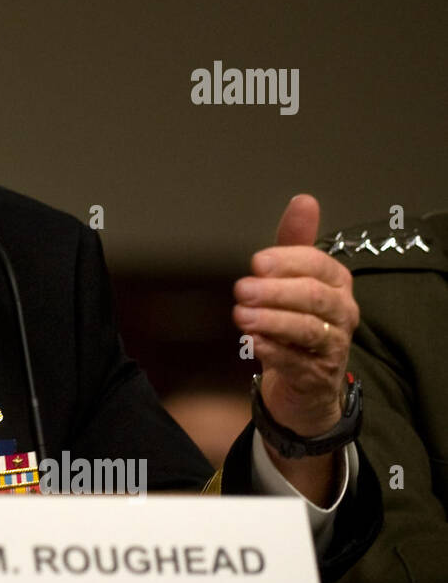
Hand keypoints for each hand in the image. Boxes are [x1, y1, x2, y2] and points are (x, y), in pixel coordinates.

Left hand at [233, 194, 357, 435]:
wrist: (306, 381)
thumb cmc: (299, 319)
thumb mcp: (295, 279)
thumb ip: (295, 243)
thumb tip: (304, 201)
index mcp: (337, 282)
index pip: (317, 265)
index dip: (288, 262)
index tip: (256, 262)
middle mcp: (341, 312)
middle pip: (313, 297)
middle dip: (276, 291)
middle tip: (241, 289)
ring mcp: (332, 346)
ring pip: (306, 329)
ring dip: (271, 320)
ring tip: (241, 316)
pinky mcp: (315, 375)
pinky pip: (296, 361)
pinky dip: (272, 350)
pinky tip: (251, 343)